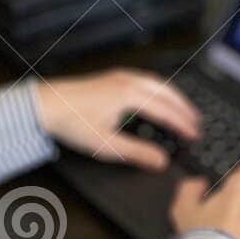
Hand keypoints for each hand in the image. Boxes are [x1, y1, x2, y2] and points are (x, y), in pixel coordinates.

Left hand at [32, 68, 200, 170]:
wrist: (43, 105)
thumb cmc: (70, 121)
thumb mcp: (105, 144)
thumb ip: (136, 153)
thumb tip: (160, 161)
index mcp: (129, 95)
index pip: (165, 111)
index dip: (182, 124)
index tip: (194, 135)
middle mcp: (127, 81)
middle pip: (166, 92)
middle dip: (183, 108)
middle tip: (196, 122)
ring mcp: (118, 77)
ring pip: (156, 83)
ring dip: (172, 96)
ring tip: (182, 108)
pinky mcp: (110, 78)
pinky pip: (144, 79)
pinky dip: (158, 89)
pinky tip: (156, 96)